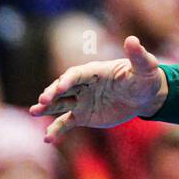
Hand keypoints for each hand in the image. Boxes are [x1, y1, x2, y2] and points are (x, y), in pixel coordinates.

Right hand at [31, 36, 168, 142]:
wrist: (145, 97)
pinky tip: (48, 138)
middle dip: (52, 93)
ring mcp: (81, 100)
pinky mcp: (82, 115)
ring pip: (59, 103)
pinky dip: (56, 130)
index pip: (76, 74)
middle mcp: (83, 85)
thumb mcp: (145, 67)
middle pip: (63, 87)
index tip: (60, 87)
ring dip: (46, 107)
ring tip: (34, 111)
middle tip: (42, 101)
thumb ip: (138, 55)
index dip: (68, 80)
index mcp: (95, 71)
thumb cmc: (145, 78)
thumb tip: (132, 39)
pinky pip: (66, 123)